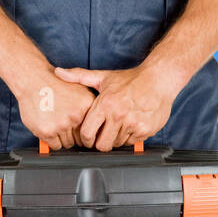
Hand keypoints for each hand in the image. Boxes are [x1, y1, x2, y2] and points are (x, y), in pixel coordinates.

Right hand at [15, 73, 95, 150]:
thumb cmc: (56, 84)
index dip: (87, 131)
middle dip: (75, 136)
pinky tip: (50, 131)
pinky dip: (53, 142)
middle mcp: (76, 116)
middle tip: (67, 129)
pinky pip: (55, 146)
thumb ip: (89, 107)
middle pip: (81, 139)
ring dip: (63, 139)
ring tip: (57, 127)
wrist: (34, 80)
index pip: (93, 129)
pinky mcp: (47, 131)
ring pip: (68, 143)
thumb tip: (95, 125)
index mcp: (87, 106)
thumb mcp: (81, 89)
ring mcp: (61, 125)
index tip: (82, 132)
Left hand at [54, 64, 180, 151]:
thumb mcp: (104, 77)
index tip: (88, 137)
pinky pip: (132, 142)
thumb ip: (79, 76)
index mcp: (105, 105)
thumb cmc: (131, 79)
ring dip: (116, 139)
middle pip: (102, 145)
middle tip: (103, 136)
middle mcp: (118, 115)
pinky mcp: (145, 129)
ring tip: (119, 126)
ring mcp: (133, 124)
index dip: (85, 138)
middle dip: (100, 143)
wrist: (159, 79)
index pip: (87, 133)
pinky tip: (131, 125)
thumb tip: (58, 71)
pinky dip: (130, 137)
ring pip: (117, 144)